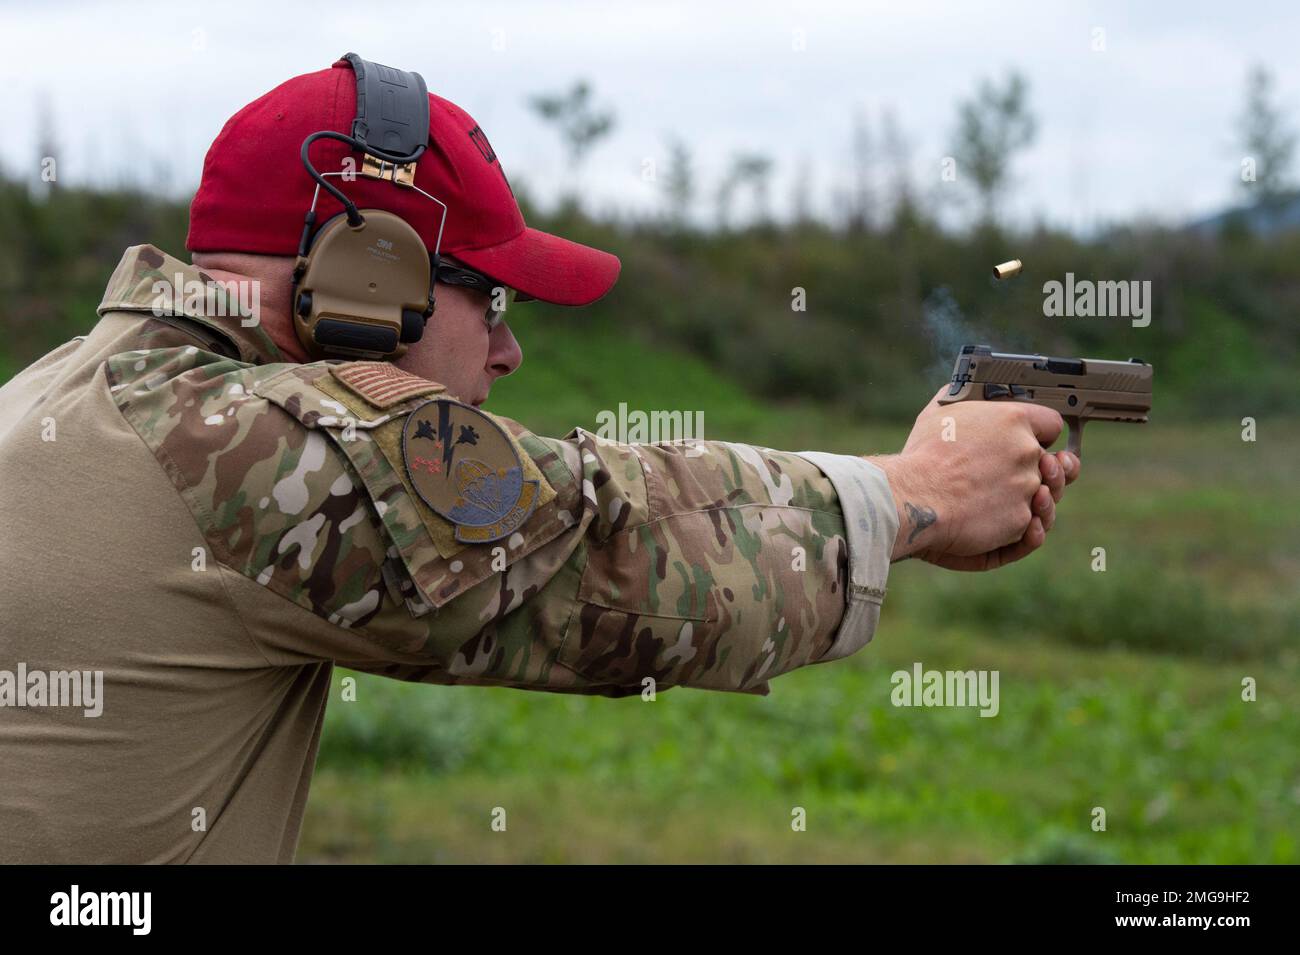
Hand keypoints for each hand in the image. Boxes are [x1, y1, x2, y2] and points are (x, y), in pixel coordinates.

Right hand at [866, 387, 1080, 570]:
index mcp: (1013, 420)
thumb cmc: (923, 455)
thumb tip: (967, 392)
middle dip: (1032, 468)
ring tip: (997, 497)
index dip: (1041, 434)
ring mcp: (1027, 487)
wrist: (915, 499)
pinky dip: (1013, 523)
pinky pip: (1026, 522)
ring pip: (1040, 495)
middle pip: (1048, 462)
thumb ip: (966, 400)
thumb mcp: (940, 411)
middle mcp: (1028, 452)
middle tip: (1008, 474)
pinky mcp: (1020, 519)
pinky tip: (991, 517)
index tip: (1032, 440)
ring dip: (1024, 497)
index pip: (1051, 423)